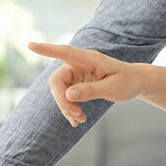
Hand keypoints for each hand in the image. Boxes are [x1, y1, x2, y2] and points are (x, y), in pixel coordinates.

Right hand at [26, 41, 144, 125]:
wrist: (134, 83)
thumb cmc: (127, 81)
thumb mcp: (113, 88)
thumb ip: (91, 91)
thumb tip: (69, 94)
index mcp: (89, 59)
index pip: (64, 52)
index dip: (47, 50)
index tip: (30, 45)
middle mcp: (79, 64)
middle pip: (57, 80)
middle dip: (62, 100)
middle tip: (76, 116)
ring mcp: (77, 73)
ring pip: (60, 91)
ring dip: (67, 107)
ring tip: (81, 119)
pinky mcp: (77, 83)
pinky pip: (65, 96)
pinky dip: (69, 108)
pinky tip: (77, 120)